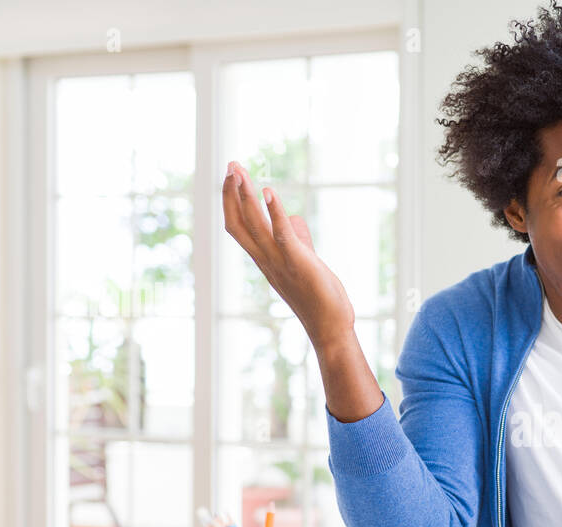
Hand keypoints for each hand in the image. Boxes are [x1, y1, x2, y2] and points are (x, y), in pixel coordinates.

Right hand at [221, 160, 353, 353]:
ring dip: (246, 196)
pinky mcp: (299, 262)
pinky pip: (282, 235)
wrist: (330, 328)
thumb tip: (292, 219)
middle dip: (232, 192)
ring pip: (254, 226)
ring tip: (239, 171)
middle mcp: (266, 260)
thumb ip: (296, 239)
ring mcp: (280, 262)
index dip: (231, 202)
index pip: (238, 227)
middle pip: (239, 222)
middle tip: (230, 164)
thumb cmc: (319, 296)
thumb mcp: (304, 260)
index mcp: (264, 259)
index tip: (231, 176)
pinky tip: (269, 192)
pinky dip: (274, 212)